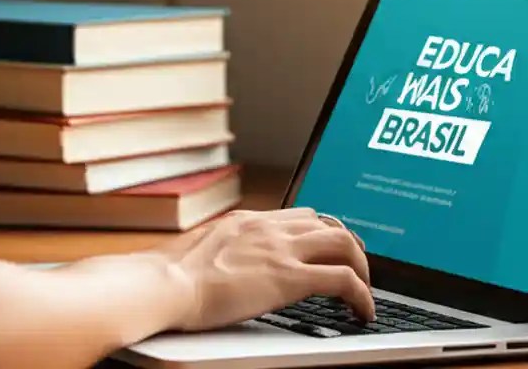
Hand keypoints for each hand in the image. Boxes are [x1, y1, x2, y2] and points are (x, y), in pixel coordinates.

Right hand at [151, 208, 373, 331]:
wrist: (163, 284)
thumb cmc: (166, 278)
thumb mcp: (196, 253)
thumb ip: (216, 253)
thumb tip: (214, 267)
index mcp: (244, 221)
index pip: (296, 215)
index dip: (319, 232)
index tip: (326, 247)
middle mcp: (266, 227)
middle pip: (326, 223)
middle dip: (347, 244)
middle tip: (356, 265)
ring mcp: (280, 249)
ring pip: (344, 243)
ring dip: (361, 266)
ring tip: (364, 289)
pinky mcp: (290, 277)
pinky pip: (344, 280)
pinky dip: (362, 295)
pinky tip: (363, 312)